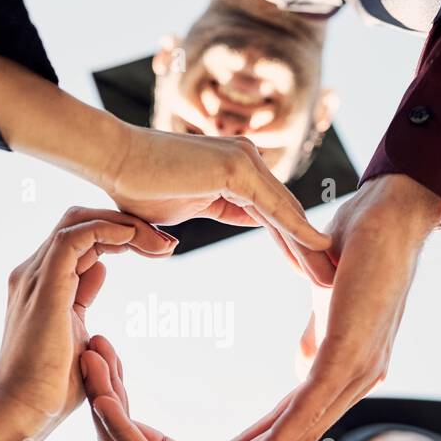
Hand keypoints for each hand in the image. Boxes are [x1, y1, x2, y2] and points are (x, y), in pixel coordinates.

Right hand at [0, 207, 175, 440]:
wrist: (22, 412)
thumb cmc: (50, 388)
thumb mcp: (77, 334)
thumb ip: (84, 300)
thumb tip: (99, 270)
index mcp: (43, 284)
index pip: (81, 239)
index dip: (120, 236)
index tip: (159, 250)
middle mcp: (34, 273)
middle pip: (80, 221)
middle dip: (125, 223)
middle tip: (165, 241)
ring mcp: (36, 277)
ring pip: (78, 221)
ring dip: (123, 225)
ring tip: (159, 242)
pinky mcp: (45, 286)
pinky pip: (77, 237)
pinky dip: (110, 231)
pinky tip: (137, 241)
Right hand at [104, 123, 333, 286]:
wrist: (112, 160)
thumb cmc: (135, 186)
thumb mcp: (180, 210)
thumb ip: (203, 216)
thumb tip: (185, 243)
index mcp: (237, 173)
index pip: (274, 214)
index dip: (292, 244)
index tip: (307, 272)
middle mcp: (247, 160)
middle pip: (287, 213)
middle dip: (309, 250)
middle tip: (329, 280)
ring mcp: (245, 160)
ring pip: (285, 212)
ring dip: (309, 247)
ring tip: (327, 277)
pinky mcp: (237, 167)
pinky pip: (274, 206)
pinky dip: (297, 230)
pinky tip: (317, 249)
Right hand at [204, 174, 440, 440]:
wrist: (391, 210)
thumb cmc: (359, 243)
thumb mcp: (326, 300)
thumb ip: (316, 336)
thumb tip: (302, 362)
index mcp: (351, 366)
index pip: (301, 415)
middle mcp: (360, 377)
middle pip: (301, 434)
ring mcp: (359, 369)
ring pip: (303, 430)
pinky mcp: (351, 354)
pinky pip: (308, 406)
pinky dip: (278, 436)